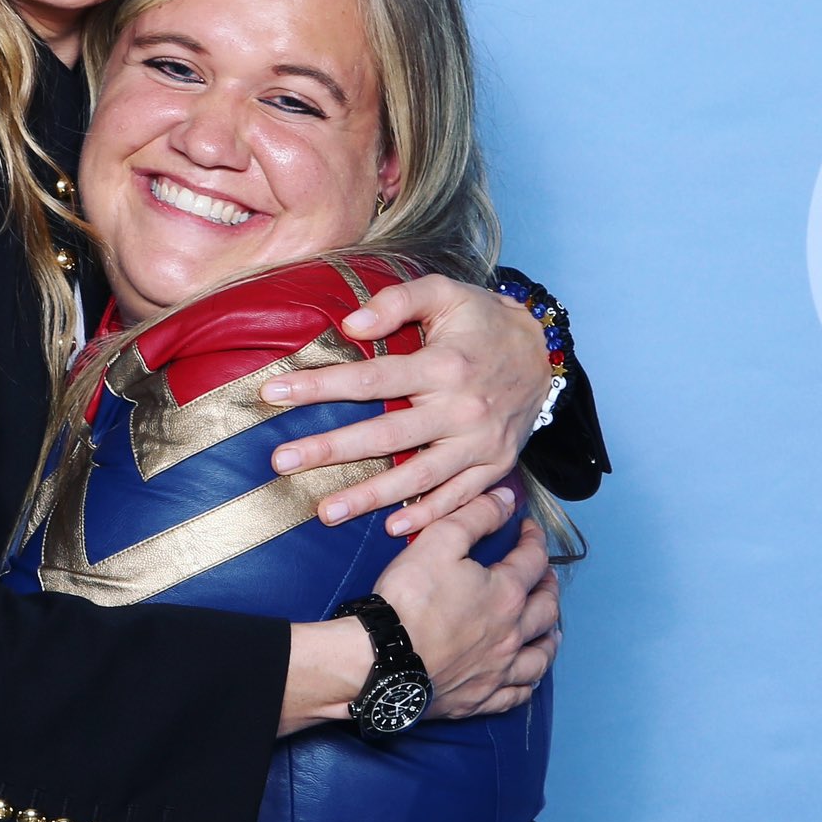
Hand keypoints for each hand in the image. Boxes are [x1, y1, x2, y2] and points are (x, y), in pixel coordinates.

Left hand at [262, 276, 548, 532]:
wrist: (548, 354)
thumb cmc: (484, 321)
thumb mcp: (447, 292)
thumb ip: (398, 301)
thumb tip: (351, 325)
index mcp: (444, 364)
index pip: (370, 378)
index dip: (319, 386)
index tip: (274, 394)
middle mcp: (461, 408)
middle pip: (386, 435)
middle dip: (330, 450)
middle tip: (282, 461)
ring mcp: (480, 442)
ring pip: (419, 477)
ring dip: (370, 497)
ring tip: (324, 512)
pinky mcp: (495, 465)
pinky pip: (459, 497)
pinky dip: (428, 516)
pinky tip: (391, 529)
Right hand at [373, 492, 558, 718]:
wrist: (380, 658)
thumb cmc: (408, 600)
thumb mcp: (439, 541)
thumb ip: (476, 516)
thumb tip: (506, 500)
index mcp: (506, 594)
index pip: (533, 560)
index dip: (534, 540)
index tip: (528, 530)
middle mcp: (511, 633)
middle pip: (546, 609)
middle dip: (549, 587)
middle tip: (545, 577)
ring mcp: (497, 669)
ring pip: (540, 656)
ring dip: (549, 638)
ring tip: (550, 630)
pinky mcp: (479, 698)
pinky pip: (516, 694)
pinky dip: (527, 684)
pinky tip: (527, 679)